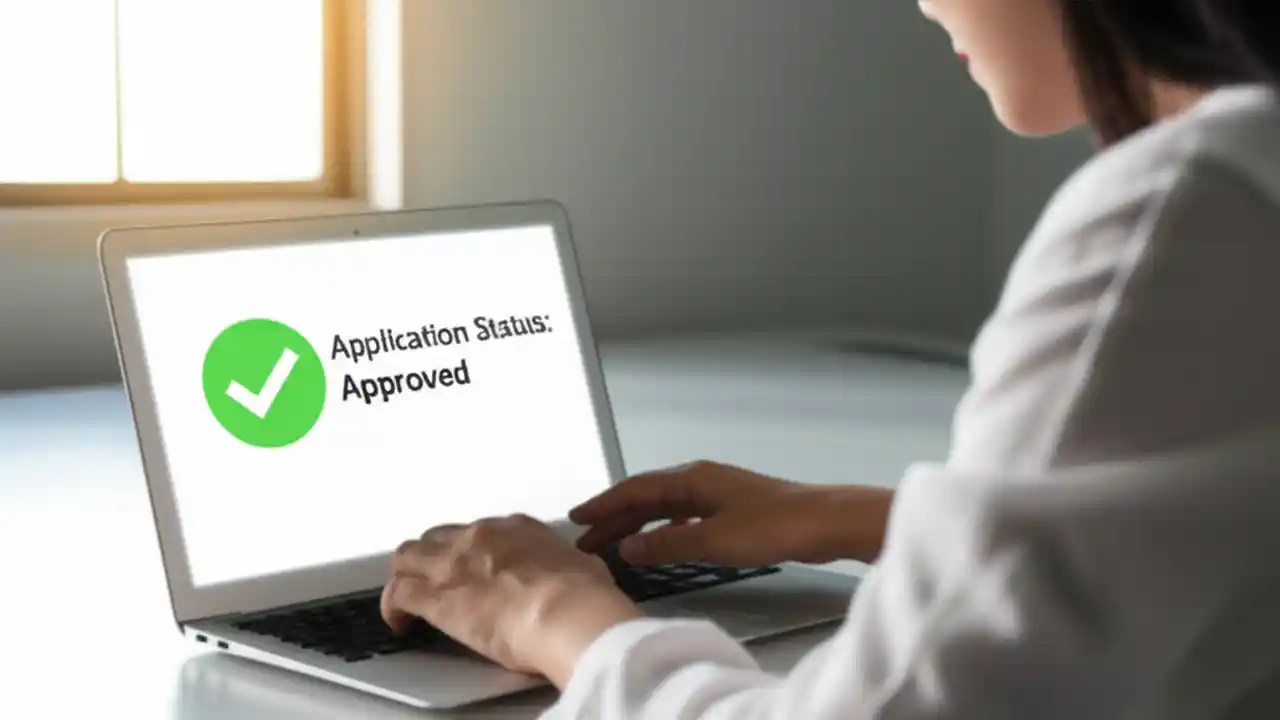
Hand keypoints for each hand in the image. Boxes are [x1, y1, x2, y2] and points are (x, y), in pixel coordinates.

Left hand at [381, 514, 640, 688]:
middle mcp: (479, 537)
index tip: (473, 569)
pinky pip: (398, 593)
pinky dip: (393, 607)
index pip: (478, 532)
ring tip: (407, 599)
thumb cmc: (581, 594)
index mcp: (515, 529)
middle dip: (431, 558)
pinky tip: (400, 622)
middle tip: (434, 581)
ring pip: (407, 557)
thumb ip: (568, 565)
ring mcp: (453, 565)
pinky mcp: (436, 598)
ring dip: (405, 576)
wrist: (566, 611)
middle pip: (436, 538)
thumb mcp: (583, 565)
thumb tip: (578, 573)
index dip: (470, 551)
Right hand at [571, 460, 892, 565]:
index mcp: (692, 478)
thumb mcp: (713, 540)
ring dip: (638, 527)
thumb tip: (628, 548)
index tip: (576, 518)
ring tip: (614, 546)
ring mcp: (718, 494)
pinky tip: (662, 545)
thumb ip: (668, 545)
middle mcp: (702, 480)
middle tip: (586, 540)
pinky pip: (685, 518)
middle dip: (614, 518)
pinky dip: (665, 531)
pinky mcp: (734, 511)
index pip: (635, 489)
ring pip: (665, 509)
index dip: (604, 504)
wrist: (825, 522)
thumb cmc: (775, 525)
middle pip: (647, 498)